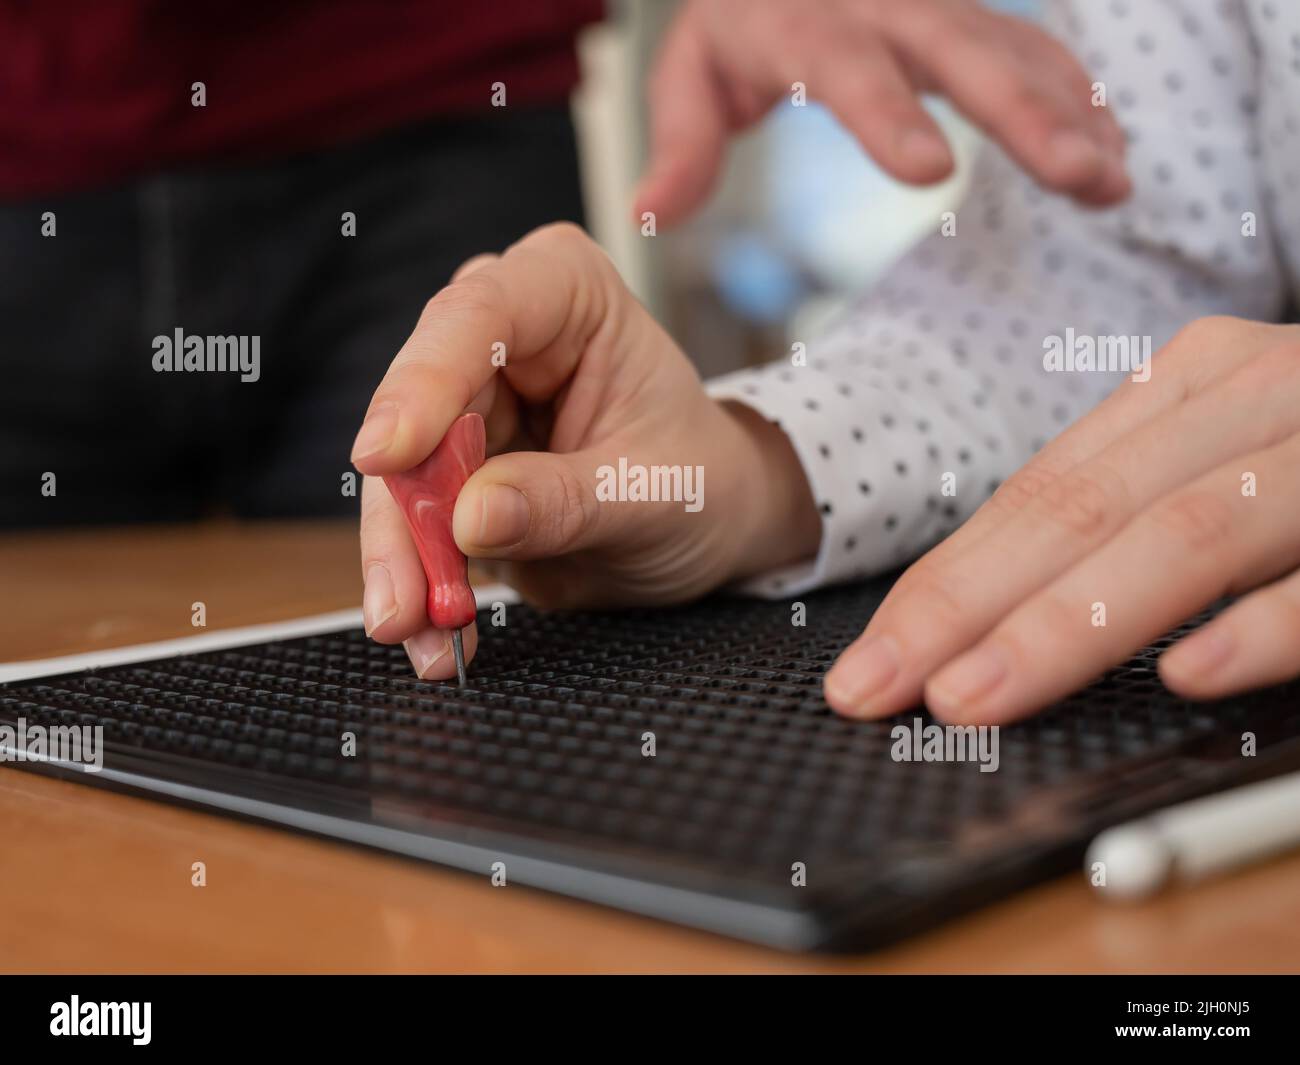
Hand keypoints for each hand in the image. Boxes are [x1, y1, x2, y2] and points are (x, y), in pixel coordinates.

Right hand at [352, 223, 820, 678]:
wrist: (710, 525)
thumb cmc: (703, 480)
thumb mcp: (655, 494)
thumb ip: (566, 502)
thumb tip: (470, 517)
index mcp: (567, 294)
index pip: (480, 316)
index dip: (423, 383)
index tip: (386, 457)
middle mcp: (502, 334)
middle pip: (418, 408)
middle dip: (404, 510)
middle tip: (402, 598)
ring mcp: (468, 403)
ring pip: (400, 479)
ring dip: (403, 563)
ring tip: (419, 633)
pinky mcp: (450, 471)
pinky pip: (413, 526)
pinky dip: (419, 585)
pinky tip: (436, 639)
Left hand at [636, 0, 1129, 226]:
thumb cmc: (735, 20)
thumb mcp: (690, 75)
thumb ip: (680, 146)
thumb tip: (649, 215)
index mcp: (803, 24)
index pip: (847, 69)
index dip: (888, 117)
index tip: (932, 172)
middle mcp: (884, 5)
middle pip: (959, 52)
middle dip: (1022, 115)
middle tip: (1078, 176)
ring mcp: (938, 6)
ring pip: (1015, 49)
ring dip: (1070, 114)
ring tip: (1113, 183)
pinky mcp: (973, 16)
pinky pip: (1038, 50)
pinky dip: (1077, 98)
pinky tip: (1113, 150)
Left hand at [824, 316, 1299, 723]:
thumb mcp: (1221, 460)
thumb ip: (1127, 515)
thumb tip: (991, 615)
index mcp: (1189, 388)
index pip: (1034, 497)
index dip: (941, 585)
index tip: (868, 664)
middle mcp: (1254, 395)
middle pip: (1080, 511)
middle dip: (964, 610)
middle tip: (878, 691)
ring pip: (1185, 531)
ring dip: (1073, 626)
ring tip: (980, 696)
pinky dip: (1269, 620)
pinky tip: (1193, 672)